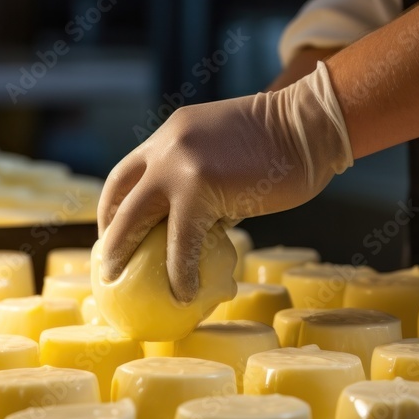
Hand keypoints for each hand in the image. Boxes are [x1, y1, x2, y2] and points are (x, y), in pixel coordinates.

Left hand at [97, 61, 352, 302]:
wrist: (311, 125)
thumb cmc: (284, 146)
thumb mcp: (228, 157)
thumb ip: (206, 187)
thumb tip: (201, 231)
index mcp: (171, 136)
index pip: (127, 174)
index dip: (114, 207)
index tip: (113, 234)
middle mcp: (165, 147)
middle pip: (118, 196)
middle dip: (108, 233)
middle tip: (107, 264)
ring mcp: (177, 165)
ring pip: (135, 219)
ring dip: (123, 253)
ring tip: (122, 282)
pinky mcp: (198, 187)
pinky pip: (181, 240)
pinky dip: (179, 271)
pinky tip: (183, 293)